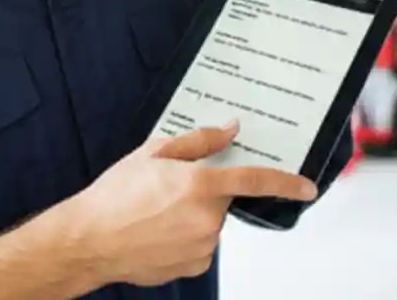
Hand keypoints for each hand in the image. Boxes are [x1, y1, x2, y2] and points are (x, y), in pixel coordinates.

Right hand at [66, 122, 317, 287]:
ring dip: (191, 216)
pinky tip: (155, 232)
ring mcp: (202, 246)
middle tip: (166, 190)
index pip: (255, 181)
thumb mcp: (153, 153)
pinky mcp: (193, 266)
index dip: (286, 183)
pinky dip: (183, 237)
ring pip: (209, 224)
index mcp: (200, 185)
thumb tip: (229, 130)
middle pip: (221, 200)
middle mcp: (207, 218)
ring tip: (153, 213)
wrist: (89, 240)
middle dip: (203, 192)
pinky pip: (199, 246)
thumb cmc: (115, 196)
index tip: (307, 187)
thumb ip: (198, 141)